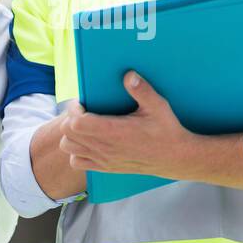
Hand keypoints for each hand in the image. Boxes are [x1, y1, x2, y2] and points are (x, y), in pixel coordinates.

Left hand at [58, 71, 190, 175]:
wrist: (174, 157)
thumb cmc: (166, 130)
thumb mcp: (158, 106)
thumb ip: (142, 90)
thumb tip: (129, 75)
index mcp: (114, 131)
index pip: (75, 123)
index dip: (74, 110)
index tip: (83, 102)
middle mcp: (105, 147)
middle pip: (68, 134)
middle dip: (70, 119)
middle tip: (83, 110)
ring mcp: (103, 159)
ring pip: (68, 148)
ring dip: (71, 135)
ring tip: (84, 125)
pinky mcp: (105, 167)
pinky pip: (77, 162)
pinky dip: (76, 151)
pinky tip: (89, 141)